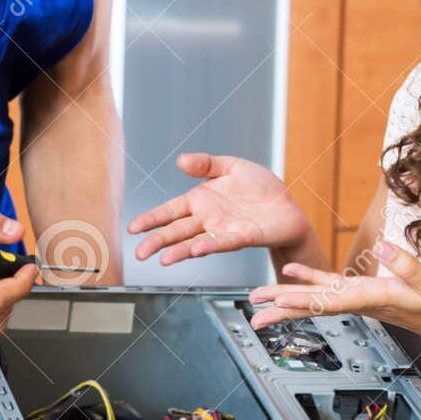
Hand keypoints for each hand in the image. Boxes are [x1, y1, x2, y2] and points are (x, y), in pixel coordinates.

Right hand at [128, 152, 311, 265]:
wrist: (287, 207)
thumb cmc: (261, 188)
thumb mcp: (232, 166)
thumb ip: (207, 164)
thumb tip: (181, 160)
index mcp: (201, 200)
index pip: (170, 211)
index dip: (152, 219)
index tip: (133, 227)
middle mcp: (208, 219)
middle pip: (176, 231)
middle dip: (157, 241)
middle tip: (139, 253)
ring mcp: (223, 230)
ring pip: (195, 242)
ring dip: (178, 250)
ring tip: (162, 259)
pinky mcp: (242, 237)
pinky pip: (222, 242)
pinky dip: (208, 245)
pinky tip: (196, 250)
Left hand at [247, 237, 420, 362]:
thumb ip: (405, 264)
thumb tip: (381, 246)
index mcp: (372, 298)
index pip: (331, 301)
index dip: (303, 300)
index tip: (278, 303)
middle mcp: (359, 300)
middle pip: (314, 304)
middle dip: (282, 306)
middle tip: (254, 309)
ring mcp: (359, 297)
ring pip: (316, 297)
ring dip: (287, 296)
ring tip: (259, 297)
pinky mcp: (363, 291)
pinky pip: (328, 286)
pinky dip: (308, 278)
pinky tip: (292, 272)